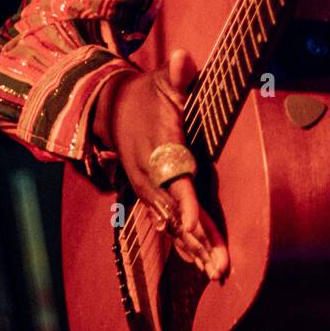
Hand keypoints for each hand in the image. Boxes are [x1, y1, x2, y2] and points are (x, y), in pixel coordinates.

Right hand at [97, 50, 228, 280]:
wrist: (110, 109)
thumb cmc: (146, 94)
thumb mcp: (161, 80)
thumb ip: (177, 74)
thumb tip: (184, 57)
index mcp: (157, 149)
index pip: (173, 180)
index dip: (183, 203)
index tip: (193, 225)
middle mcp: (150, 176)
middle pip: (176, 213)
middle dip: (197, 240)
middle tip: (220, 268)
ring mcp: (148, 189)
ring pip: (173, 224)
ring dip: (195, 249)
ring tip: (217, 273)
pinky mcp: (151, 196)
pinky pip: (169, 223)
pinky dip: (185, 244)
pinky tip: (201, 264)